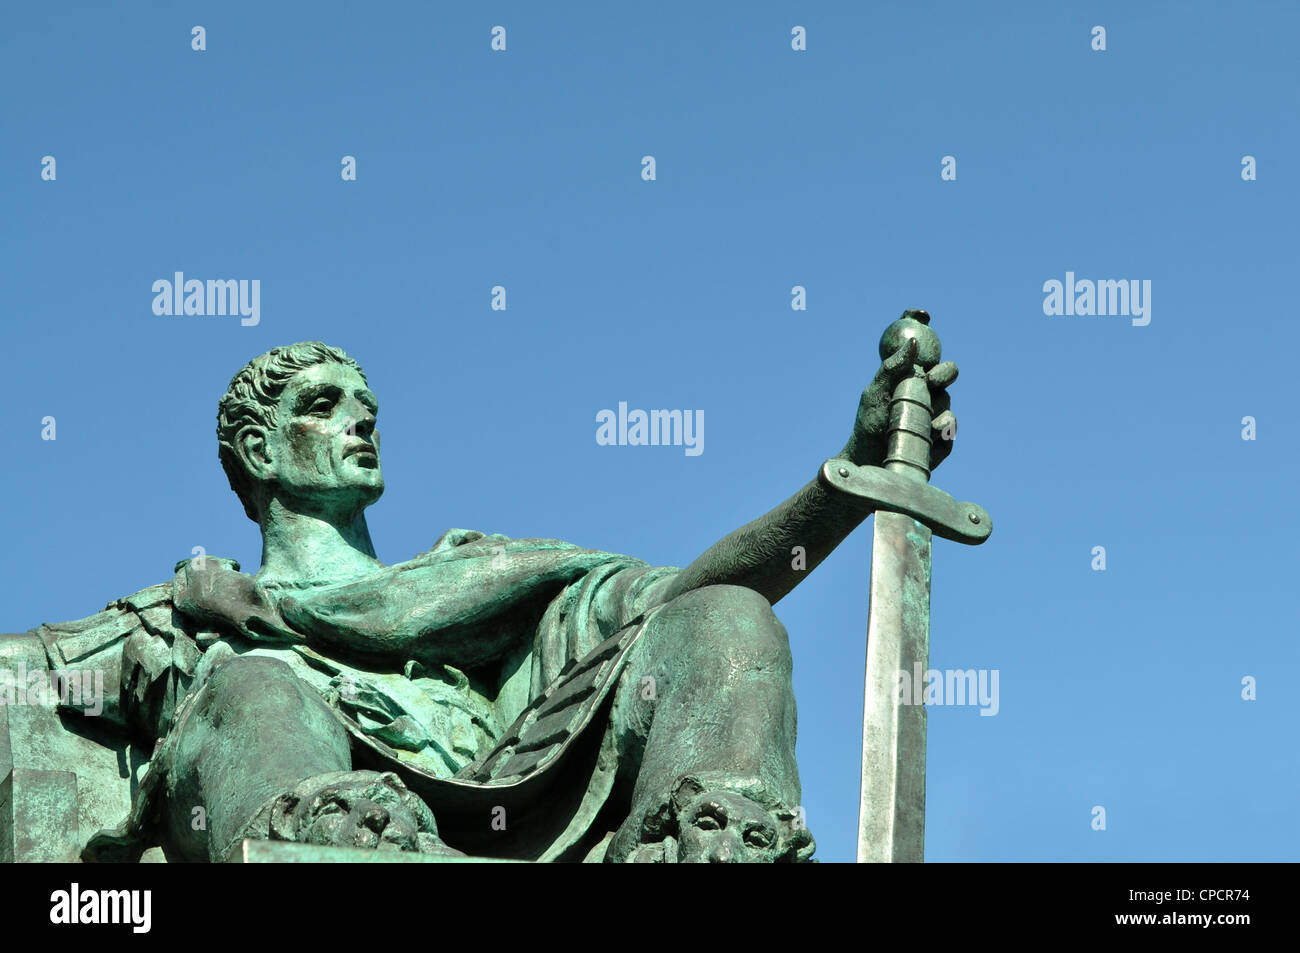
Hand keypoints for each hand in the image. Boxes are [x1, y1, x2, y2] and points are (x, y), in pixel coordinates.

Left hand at [837, 336, 958, 471]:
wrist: (867, 458)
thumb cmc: (869, 422)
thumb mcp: (875, 393)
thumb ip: (892, 367)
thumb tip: (912, 341)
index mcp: (915, 381)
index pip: (934, 364)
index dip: (938, 361)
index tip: (930, 369)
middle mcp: (930, 397)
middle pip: (949, 378)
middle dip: (945, 375)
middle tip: (932, 382)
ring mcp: (937, 419)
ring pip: (947, 406)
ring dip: (933, 410)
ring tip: (913, 421)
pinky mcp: (941, 442)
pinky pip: (950, 432)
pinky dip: (940, 431)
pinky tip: (927, 436)